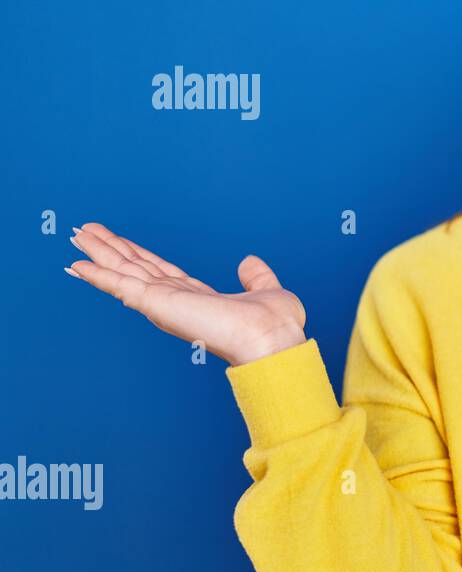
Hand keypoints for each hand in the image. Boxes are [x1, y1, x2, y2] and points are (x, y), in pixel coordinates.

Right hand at [64, 223, 306, 366]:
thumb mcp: (266, 290)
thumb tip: (248, 261)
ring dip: (99, 254)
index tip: (118, 240)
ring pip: (124, 272)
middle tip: (84, 230)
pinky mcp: (158, 305)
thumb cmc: (274, 326)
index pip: (160, 271)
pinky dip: (98, 275)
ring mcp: (164, 303)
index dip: (138, 255)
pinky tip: (77, 265)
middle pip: (135, 268)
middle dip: (110, 249)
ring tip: (76, 235)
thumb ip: (255, 276)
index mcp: (197, 297)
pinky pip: (121, 286)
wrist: (272, 341)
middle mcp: (176, 300)